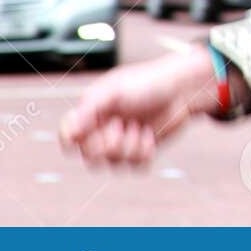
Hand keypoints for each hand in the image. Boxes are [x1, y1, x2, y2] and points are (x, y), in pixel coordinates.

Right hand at [59, 48, 220, 167]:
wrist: (182, 88)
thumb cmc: (146, 83)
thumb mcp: (115, 92)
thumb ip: (90, 111)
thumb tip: (68, 134)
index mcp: (90, 113)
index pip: (68, 139)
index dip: (77, 141)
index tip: (95, 128)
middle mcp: (103, 129)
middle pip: (90, 158)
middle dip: (109, 144)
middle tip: (122, 124)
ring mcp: (122, 141)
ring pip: (114, 164)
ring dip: (130, 146)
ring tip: (141, 126)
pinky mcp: (141, 150)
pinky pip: (135, 167)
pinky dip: (144, 153)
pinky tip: (150, 134)